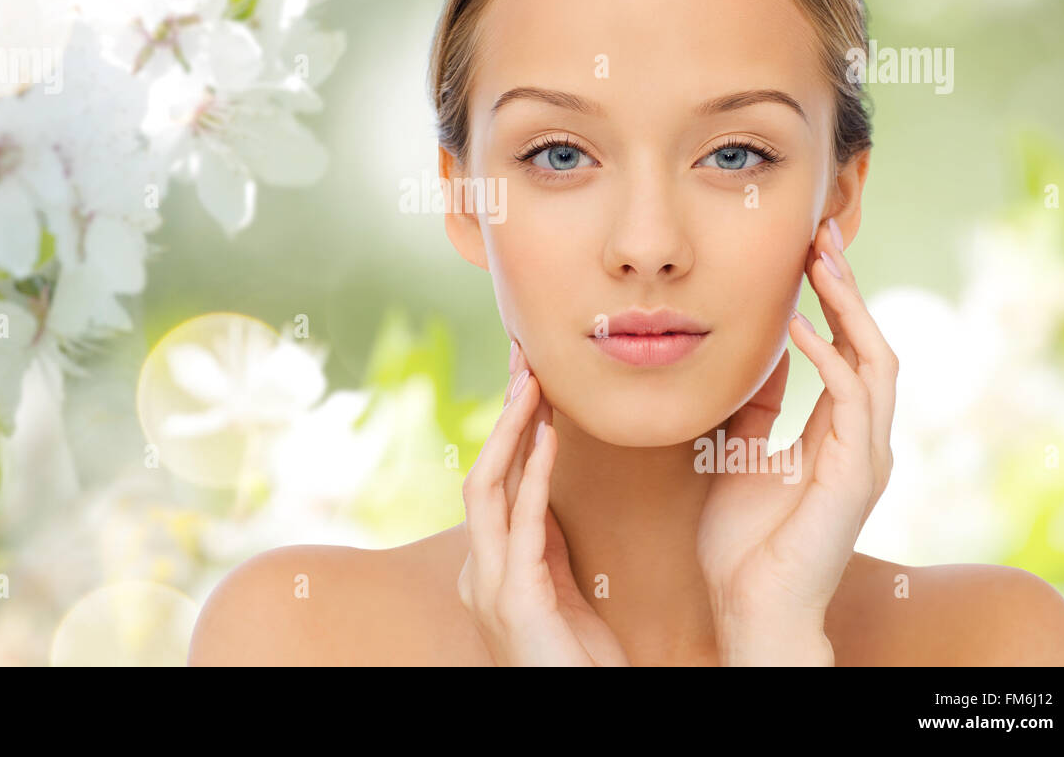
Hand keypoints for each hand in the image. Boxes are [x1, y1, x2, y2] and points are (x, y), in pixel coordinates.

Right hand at [457, 341, 630, 665]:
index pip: (492, 479)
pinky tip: (549, 436)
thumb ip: (546, 542)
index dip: (508, 426)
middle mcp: (477, 570)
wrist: (586, 709)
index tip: (528, 376)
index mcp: (488, 565)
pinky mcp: (514, 598)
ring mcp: (488, 584)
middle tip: (523, 354)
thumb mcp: (561, 588)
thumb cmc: (578, 661)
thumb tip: (545, 489)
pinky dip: (534, 474)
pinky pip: (522, 522)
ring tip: (533, 381)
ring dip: (511, 429)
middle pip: (481, 470)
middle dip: (502, 411)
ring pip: (487, 487)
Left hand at [696, 217, 897, 662]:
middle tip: (821, 233)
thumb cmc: (741, 540)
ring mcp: (866, 455)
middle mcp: (861, 439)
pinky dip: (830, 358)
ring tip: (819, 260)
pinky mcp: (857, 474)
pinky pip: (853, 400)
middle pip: (870, 342)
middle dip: (847, 286)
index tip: (807, 250)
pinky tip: (799, 326)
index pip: (847, 348)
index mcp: (836, 433)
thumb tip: (764, 353)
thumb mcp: (739, 452)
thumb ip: (758, 406)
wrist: (746, 603)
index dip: (832, 298)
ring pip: (876, 361)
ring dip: (849, 307)